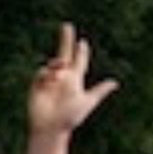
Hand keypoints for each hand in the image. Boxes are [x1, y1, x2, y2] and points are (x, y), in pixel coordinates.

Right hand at [27, 22, 118, 141]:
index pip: (79, 62)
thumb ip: (100, 91)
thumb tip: (115, 82)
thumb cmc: (70, 118)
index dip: (81, 52)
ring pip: (53, 63)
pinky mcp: (37, 85)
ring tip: (60, 69)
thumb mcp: (87, 102)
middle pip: (64, 54)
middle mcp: (62, 78)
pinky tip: (50, 82)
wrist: (51, 127)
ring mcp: (49, 80)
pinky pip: (41, 72)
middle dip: (65, 40)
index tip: (82, 42)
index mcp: (75, 80)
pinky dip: (46, 74)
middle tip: (67, 25)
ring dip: (57, 64)